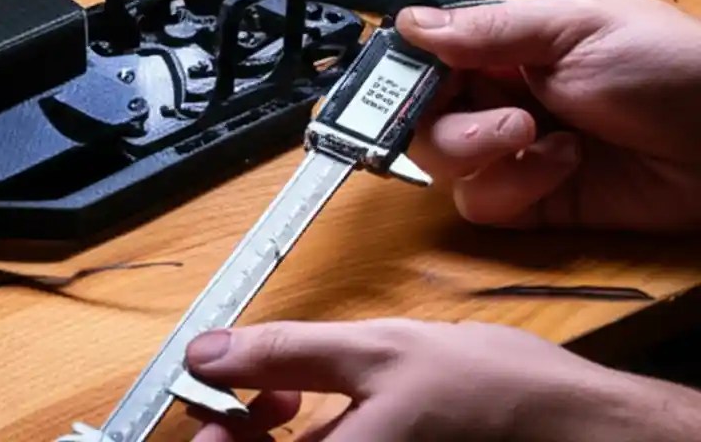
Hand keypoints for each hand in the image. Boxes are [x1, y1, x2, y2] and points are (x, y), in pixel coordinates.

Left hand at [184, 318, 700, 440]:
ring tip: (301, 385)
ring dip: (275, 427)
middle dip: (243, 426)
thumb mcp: (376, 352)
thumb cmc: (492, 394)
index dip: (213, 435)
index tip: (209, 394)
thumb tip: (209, 351)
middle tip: (254, 384)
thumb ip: (284, 353)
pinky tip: (330, 401)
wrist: (576, 425)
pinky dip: (317, 433)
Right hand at [393, 0, 700, 230]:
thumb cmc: (673, 67)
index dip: (405, 79)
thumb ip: (489, 30)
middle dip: (446, 127)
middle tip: (499, 124)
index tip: (403, 90)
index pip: (424, 62)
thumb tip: (412, 22)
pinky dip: (515, 188)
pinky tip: (564, 164)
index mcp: (504, 46)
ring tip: (538, 137)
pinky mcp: (535, 200)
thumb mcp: (577, 28)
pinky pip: (485, 204)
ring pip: (444, 166)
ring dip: (481, 154)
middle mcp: (500, 97)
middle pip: (420, 121)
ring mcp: (515, 151)